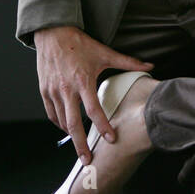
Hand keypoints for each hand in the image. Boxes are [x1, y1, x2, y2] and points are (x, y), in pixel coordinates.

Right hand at [33, 26, 154, 166]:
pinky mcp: (44, 90)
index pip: (94, 110)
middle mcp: (66, 89)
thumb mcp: (105, 52)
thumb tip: (150, 65)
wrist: (53, 34)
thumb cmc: (79, 44)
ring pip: (60, 120)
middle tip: (87, 160)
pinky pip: (50, 113)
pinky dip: (58, 123)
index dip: (103, 126)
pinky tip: (66, 128)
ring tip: (79, 148)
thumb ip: (128, 62)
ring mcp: (53, 91)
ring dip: (70, 136)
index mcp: (83, 81)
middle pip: (72, 124)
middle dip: (80, 144)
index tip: (110, 139)